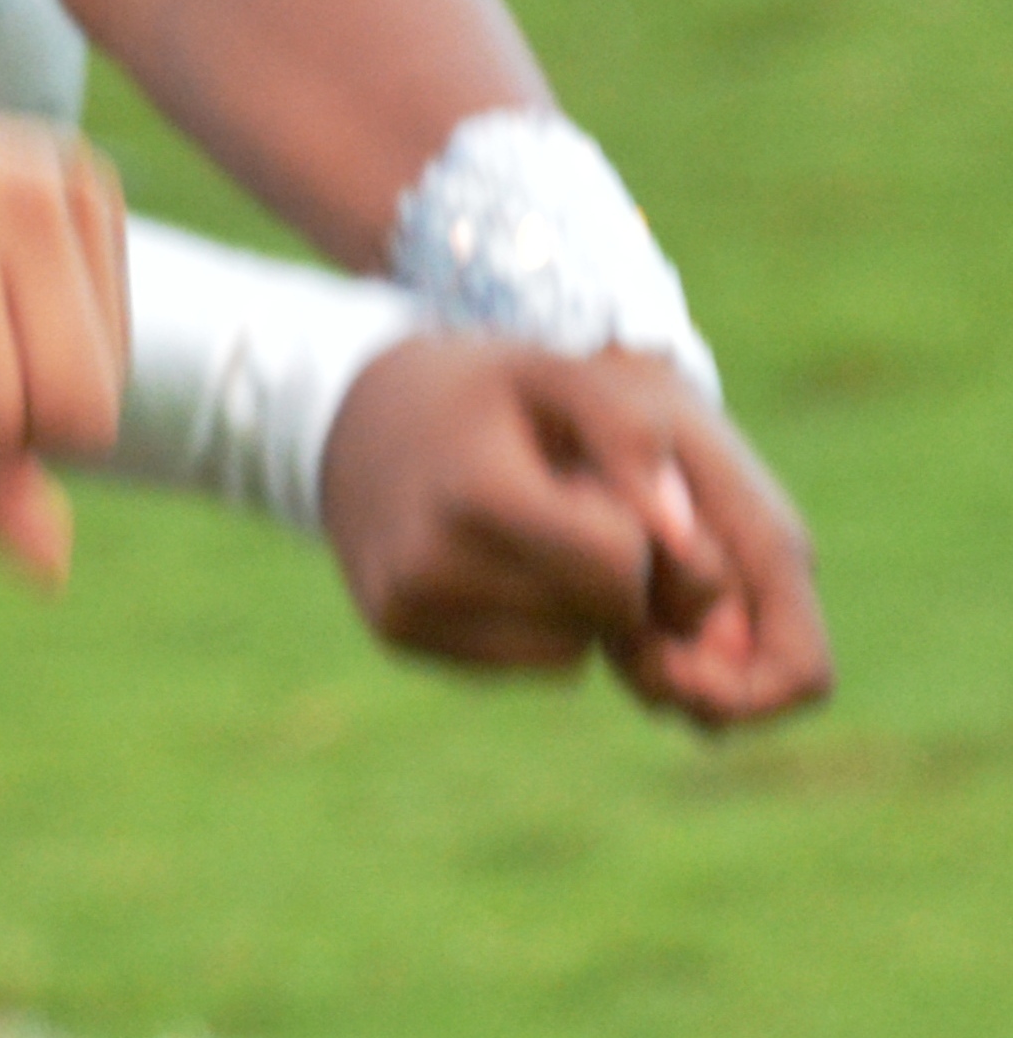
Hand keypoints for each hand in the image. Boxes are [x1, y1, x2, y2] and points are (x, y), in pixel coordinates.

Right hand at [315, 337, 832, 728]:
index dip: (640, 534)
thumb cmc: (481, 395)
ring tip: (537, 533)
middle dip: (617, 573)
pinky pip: (529, 662)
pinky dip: (544, 623)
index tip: (610, 492)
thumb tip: (682, 534)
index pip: (618, 564)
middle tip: (574, 509)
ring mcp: (408, 607)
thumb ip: (632, 433)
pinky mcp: (401, 635)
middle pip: (599, 611)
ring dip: (582, 602)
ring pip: (573, 648)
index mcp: (472, 492)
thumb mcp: (557, 375)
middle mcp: (428, 565)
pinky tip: (508, 565)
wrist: (354, 419)